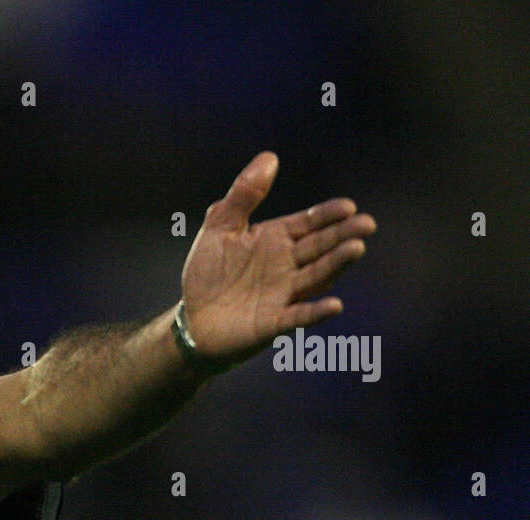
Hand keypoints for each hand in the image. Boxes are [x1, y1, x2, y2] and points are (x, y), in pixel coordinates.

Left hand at [180, 151, 375, 364]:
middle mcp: (287, 265)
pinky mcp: (274, 322)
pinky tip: (333, 305)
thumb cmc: (208, 273)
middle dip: (343, 235)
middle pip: (320, 247)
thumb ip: (243, 196)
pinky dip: (315, 312)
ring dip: (336, 264)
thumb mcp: (219, 228)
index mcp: (277, 239)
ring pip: (316, 276)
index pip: (309, 223)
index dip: (328, 215)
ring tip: (356, 249)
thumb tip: (270, 157)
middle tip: (366, 224)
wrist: (192, 320)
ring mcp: (284, 294)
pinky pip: (299, 316)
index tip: (348, 206)